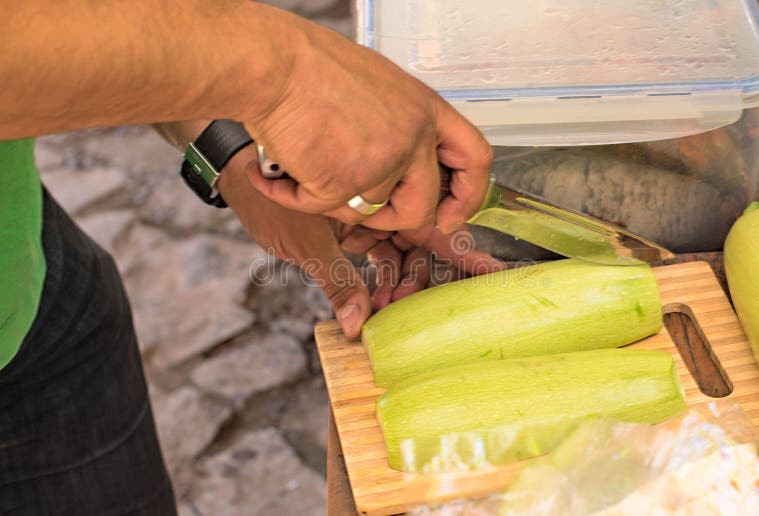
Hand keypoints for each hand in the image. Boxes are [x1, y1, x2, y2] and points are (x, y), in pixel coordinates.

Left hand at [218, 145, 502, 337]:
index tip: (494, 272)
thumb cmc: (268, 181)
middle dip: (420, 278)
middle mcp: (384, 196)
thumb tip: (357, 324)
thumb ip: (337, 281)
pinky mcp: (349, 225)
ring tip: (384, 307)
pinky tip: (370, 299)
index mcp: (386, 186)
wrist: (233, 163)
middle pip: (422, 242)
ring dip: (395, 282)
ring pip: (399, 252)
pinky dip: (373, 278)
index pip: (437, 222)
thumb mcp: (305, 238)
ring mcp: (367, 210)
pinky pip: (374, 254)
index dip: (465, 250)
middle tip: (412, 307)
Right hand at [241, 7, 492, 232]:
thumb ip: (402, 128)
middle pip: (421, 208)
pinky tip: (274, 173)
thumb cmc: (312, 69)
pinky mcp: (345, 183)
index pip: (475, 160)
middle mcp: (412, 138)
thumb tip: (406, 169)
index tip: (451, 216)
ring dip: (332, 198)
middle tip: (364, 211)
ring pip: (367, 213)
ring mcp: (382, 163)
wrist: (274, 65)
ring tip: (303, 163)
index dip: (467, 196)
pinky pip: (324, 209)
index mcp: (426, 111)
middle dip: (391, 220)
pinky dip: (294, 196)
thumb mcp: (380, 89)